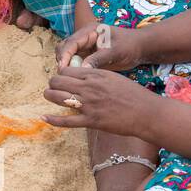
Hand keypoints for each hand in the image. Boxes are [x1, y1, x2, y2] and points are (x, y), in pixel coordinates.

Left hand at [43, 66, 158, 136]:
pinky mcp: (91, 121)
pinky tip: (43, 118)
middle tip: (54, 87)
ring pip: (57, 97)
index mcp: (95, 74)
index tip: (62, 78)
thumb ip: (96, 76)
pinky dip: (53, 120)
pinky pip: (66, 120)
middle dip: (53, 84)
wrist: (147, 113)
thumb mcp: (114, 78)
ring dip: (50, 96)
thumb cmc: (134, 95)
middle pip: (58, 81)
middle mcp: (89, 87)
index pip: (66, 69)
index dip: (61, 73)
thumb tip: (81, 75)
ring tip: (49, 96)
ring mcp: (89, 104)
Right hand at [57, 22, 149, 71]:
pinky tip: (76, 78)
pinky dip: (73, 69)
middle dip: (62, 60)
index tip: (62, 68)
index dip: (65, 55)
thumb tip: (82, 69)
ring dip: (66, 65)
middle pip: (64, 47)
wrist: (140, 48)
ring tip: (69, 77)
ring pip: (67, 55)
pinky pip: (75, 62)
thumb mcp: (115, 52)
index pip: (71, 42)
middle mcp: (83, 38)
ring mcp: (84, 47)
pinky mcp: (87, 56)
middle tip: (64, 74)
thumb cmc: (129, 46)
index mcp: (89, 31)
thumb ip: (98, 59)